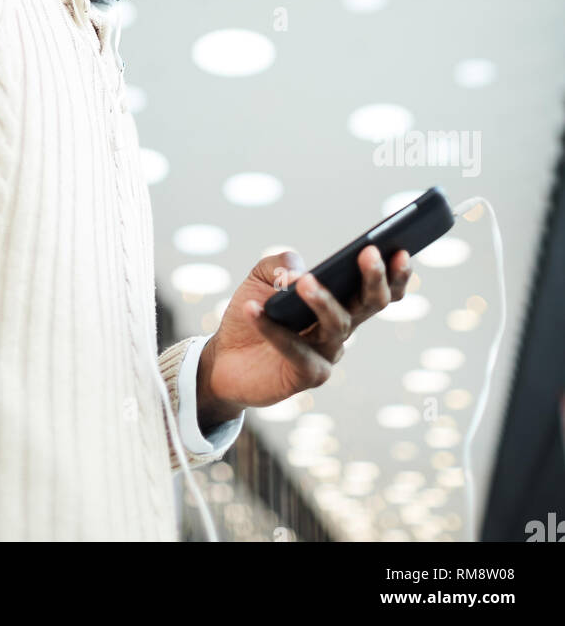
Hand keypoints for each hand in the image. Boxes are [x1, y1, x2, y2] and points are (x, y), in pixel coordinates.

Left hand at [196, 246, 411, 428]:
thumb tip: (299, 273)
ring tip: (304, 282)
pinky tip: (253, 309)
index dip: (395, 273)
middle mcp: (341, 327)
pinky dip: (272, 329)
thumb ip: (282, 262)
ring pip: (337, 325)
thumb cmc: (253, 308)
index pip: (377, 288)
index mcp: (340, 301)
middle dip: (374, 278)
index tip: (401, 249)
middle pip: (370, 304)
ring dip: (323, 301)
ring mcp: (327, 353)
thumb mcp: (262, 275)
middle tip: (369, 253)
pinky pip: (295, 349)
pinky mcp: (307, 375)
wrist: (224, 356)